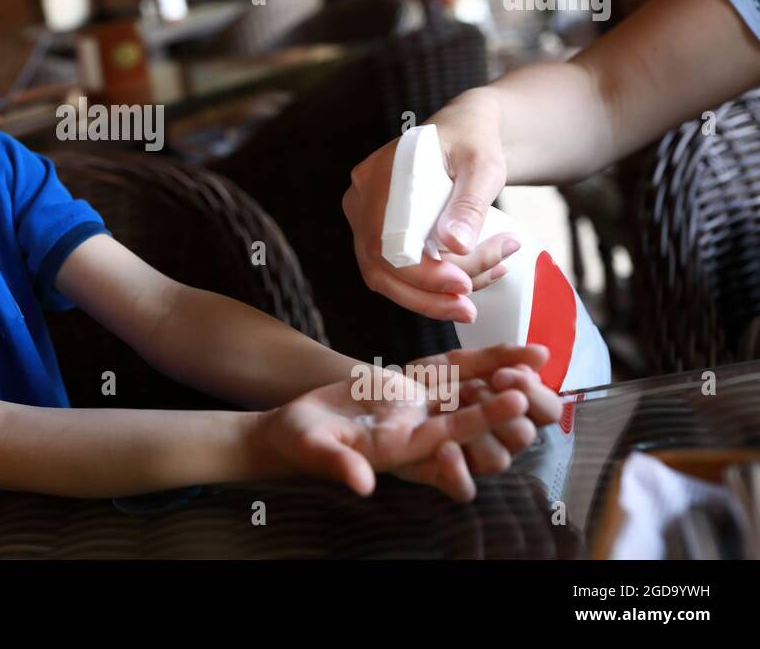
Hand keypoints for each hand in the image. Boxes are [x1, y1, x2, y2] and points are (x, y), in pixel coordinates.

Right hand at [253, 365, 529, 498]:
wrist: (298, 429)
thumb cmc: (300, 442)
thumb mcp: (315, 450)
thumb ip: (339, 465)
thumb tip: (362, 485)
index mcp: (403, 447)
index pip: (453, 435)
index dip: (485, 419)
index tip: (515, 401)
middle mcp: (420, 429)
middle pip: (473, 413)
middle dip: (505, 398)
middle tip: (537, 377)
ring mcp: (418, 407)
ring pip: (470, 389)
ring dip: (501, 374)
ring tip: (537, 355)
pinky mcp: (411, 387)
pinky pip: (452, 373)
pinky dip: (480, 361)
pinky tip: (507, 350)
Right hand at [342, 90, 515, 321]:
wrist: (465, 134)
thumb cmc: (473, 143)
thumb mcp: (483, 166)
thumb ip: (469, 204)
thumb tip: (454, 245)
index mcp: (379, 176)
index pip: (385, 239)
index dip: (420, 272)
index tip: (462, 284)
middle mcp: (361, 199)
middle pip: (379, 264)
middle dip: (426, 296)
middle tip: (470, 308)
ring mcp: (365, 219)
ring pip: (385, 276)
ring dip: (429, 298)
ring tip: (475, 298)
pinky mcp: (379, 235)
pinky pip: (395, 273)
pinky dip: (430, 288)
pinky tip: (469, 283)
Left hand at [389, 344, 562, 500]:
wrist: (373, 398)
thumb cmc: (423, 384)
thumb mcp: (457, 363)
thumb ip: (497, 357)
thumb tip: (543, 353)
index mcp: (507, 410)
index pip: (547, 411)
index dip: (534, 393)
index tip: (505, 373)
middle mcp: (495, 438)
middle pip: (523, 436)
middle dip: (498, 406)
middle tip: (470, 387)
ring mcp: (469, 459)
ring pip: (498, 460)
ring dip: (478, 430)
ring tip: (450, 405)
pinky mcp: (440, 475)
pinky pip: (464, 490)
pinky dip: (458, 471)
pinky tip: (446, 447)